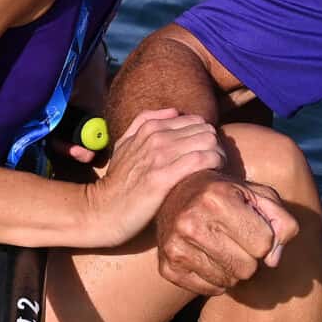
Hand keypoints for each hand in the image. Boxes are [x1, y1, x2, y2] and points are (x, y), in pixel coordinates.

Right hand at [81, 109, 223, 246]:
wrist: (102, 210)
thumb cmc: (117, 181)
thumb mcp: (124, 144)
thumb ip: (143, 122)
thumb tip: (173, 111)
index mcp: (149, 127)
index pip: (195, 120)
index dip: (206, 135)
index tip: (208, 152)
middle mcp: (155, 137)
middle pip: (205, 129)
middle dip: (215, 144)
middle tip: (215, 162)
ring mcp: (159, 156)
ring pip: (207, 141)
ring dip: (218, 155)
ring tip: (216, 170)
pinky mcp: (163, 177)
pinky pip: (201, 160)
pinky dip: (213, 164)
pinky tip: (213, 175)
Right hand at [153, 170, 300, 296]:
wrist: (178, 194)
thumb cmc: (227, 195)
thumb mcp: (258, 195)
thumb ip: (281, 222)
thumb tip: (274, 260)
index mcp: (217, 198)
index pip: (264, 243)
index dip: (264, 237)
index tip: (251, 226)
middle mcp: (191, 222)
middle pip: (247, 267)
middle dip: (249, 256)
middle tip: (237, 239)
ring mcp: (176, 246)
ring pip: (230, 281)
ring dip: (233, 269)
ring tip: (222, 247)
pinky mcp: (168, 267)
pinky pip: (210, 290)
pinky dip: (216, 279)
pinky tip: (208, 258)